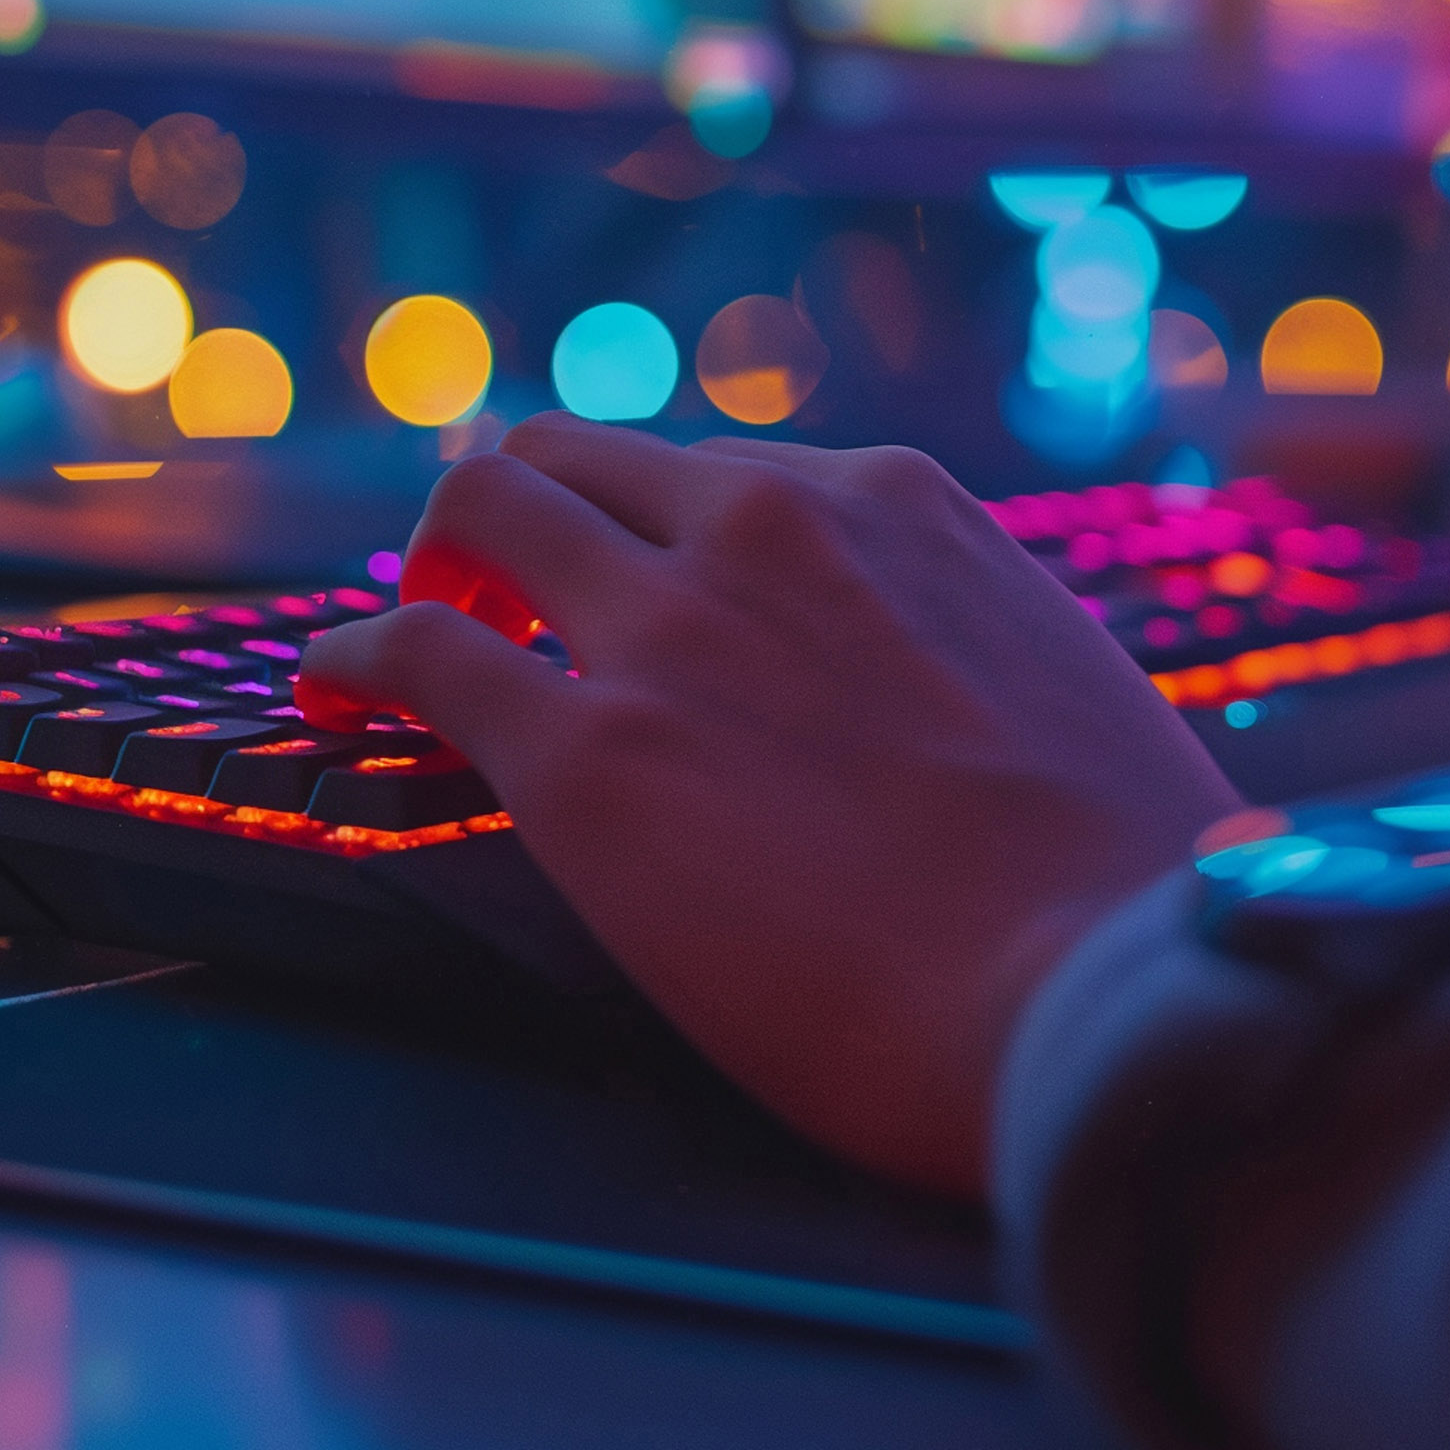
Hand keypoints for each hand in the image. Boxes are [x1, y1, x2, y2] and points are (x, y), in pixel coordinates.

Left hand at [294, 419, 1241, 1196]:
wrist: (1094, 994)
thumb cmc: (1117, 888)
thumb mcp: (1060, 683)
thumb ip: (963, 643)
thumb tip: (948, 686)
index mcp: (896, 505)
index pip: (730, 474)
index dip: (666, 531)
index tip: (643, 588)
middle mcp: (770, 527)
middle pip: (583, 455)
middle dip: (531, 515)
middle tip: (506, 597)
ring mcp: (667, 632)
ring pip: (485, 504)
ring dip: (441, 559)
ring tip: (424, 630)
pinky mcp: (582, 760)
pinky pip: (412, 654)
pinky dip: (354, 655)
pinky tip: (332, 688)